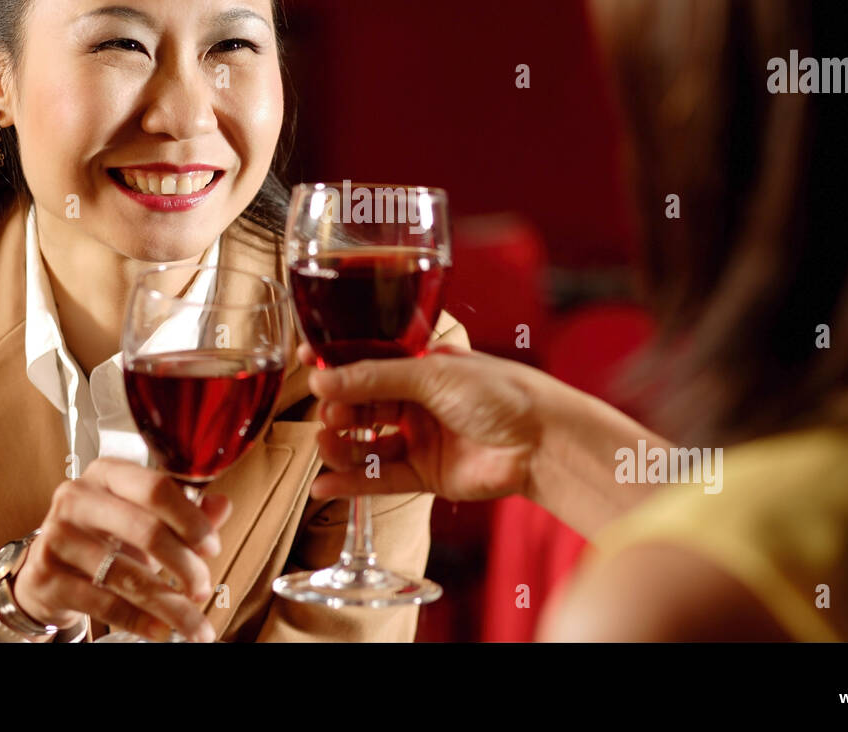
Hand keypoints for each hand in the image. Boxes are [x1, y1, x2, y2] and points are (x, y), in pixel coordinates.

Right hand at [10, 457, 231, 641]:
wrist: (47, 567)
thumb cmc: (104, 535)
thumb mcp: (142, 517)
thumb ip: (184, 511)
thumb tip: (223, 506)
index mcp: (106, 473)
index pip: (156, 487)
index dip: (190, 520)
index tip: (211, 548)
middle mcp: (77, 497)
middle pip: (146, 530)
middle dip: (184, 566)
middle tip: (204, 589)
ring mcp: (57, 536)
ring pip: (127, 574)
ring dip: (169, 604)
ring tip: (195, 624)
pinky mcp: (46, 576)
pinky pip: (104, 603)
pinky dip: (139, 620)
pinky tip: (162, 630)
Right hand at [303, 344, 542, 502]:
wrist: (541, 441)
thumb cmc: (499, 393)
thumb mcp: (431, 375)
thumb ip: (375, 379)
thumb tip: (322, 377)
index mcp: (422, 365)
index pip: (367, 362)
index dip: (336, 365)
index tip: (305, 362)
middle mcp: (418, 401)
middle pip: (363, 406)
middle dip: (339, 409)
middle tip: (329, 413)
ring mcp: (421, 439)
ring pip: (367, 444)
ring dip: (341, 446)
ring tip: (326, 445)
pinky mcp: (426, 475)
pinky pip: (380, 479)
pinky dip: (351, 483)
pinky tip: (324, 484)